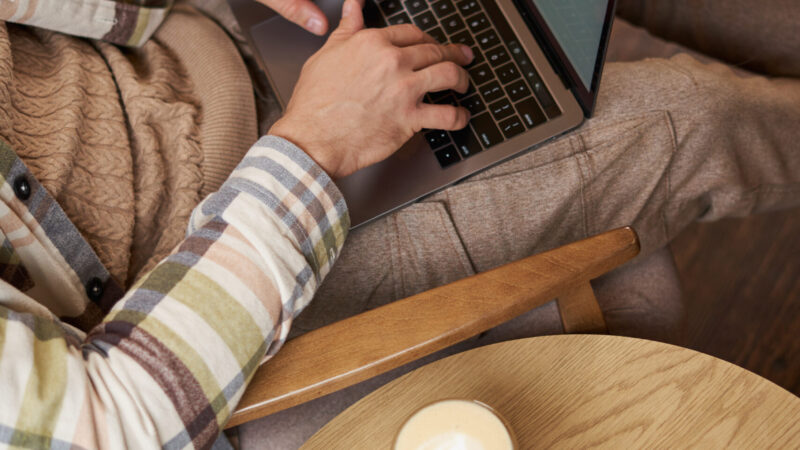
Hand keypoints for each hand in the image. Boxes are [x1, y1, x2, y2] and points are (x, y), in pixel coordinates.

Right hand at [269, 0, 473, 177]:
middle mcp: (392, 62)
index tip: (432, 45)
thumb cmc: (314, 102)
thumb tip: (354, 8)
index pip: (412, 33)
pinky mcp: (410, 119)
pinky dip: (459, 116)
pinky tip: (461, 117)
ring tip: (464, 83)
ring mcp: (404, 90)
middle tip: (462, 58)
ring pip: (448, 75)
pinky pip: (446, 115)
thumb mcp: (327, 55)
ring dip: (462, 78)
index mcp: (373, 43)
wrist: (312, 138)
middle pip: (435, 51)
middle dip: (453, 54)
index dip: (427, 39)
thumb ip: (348, 30)